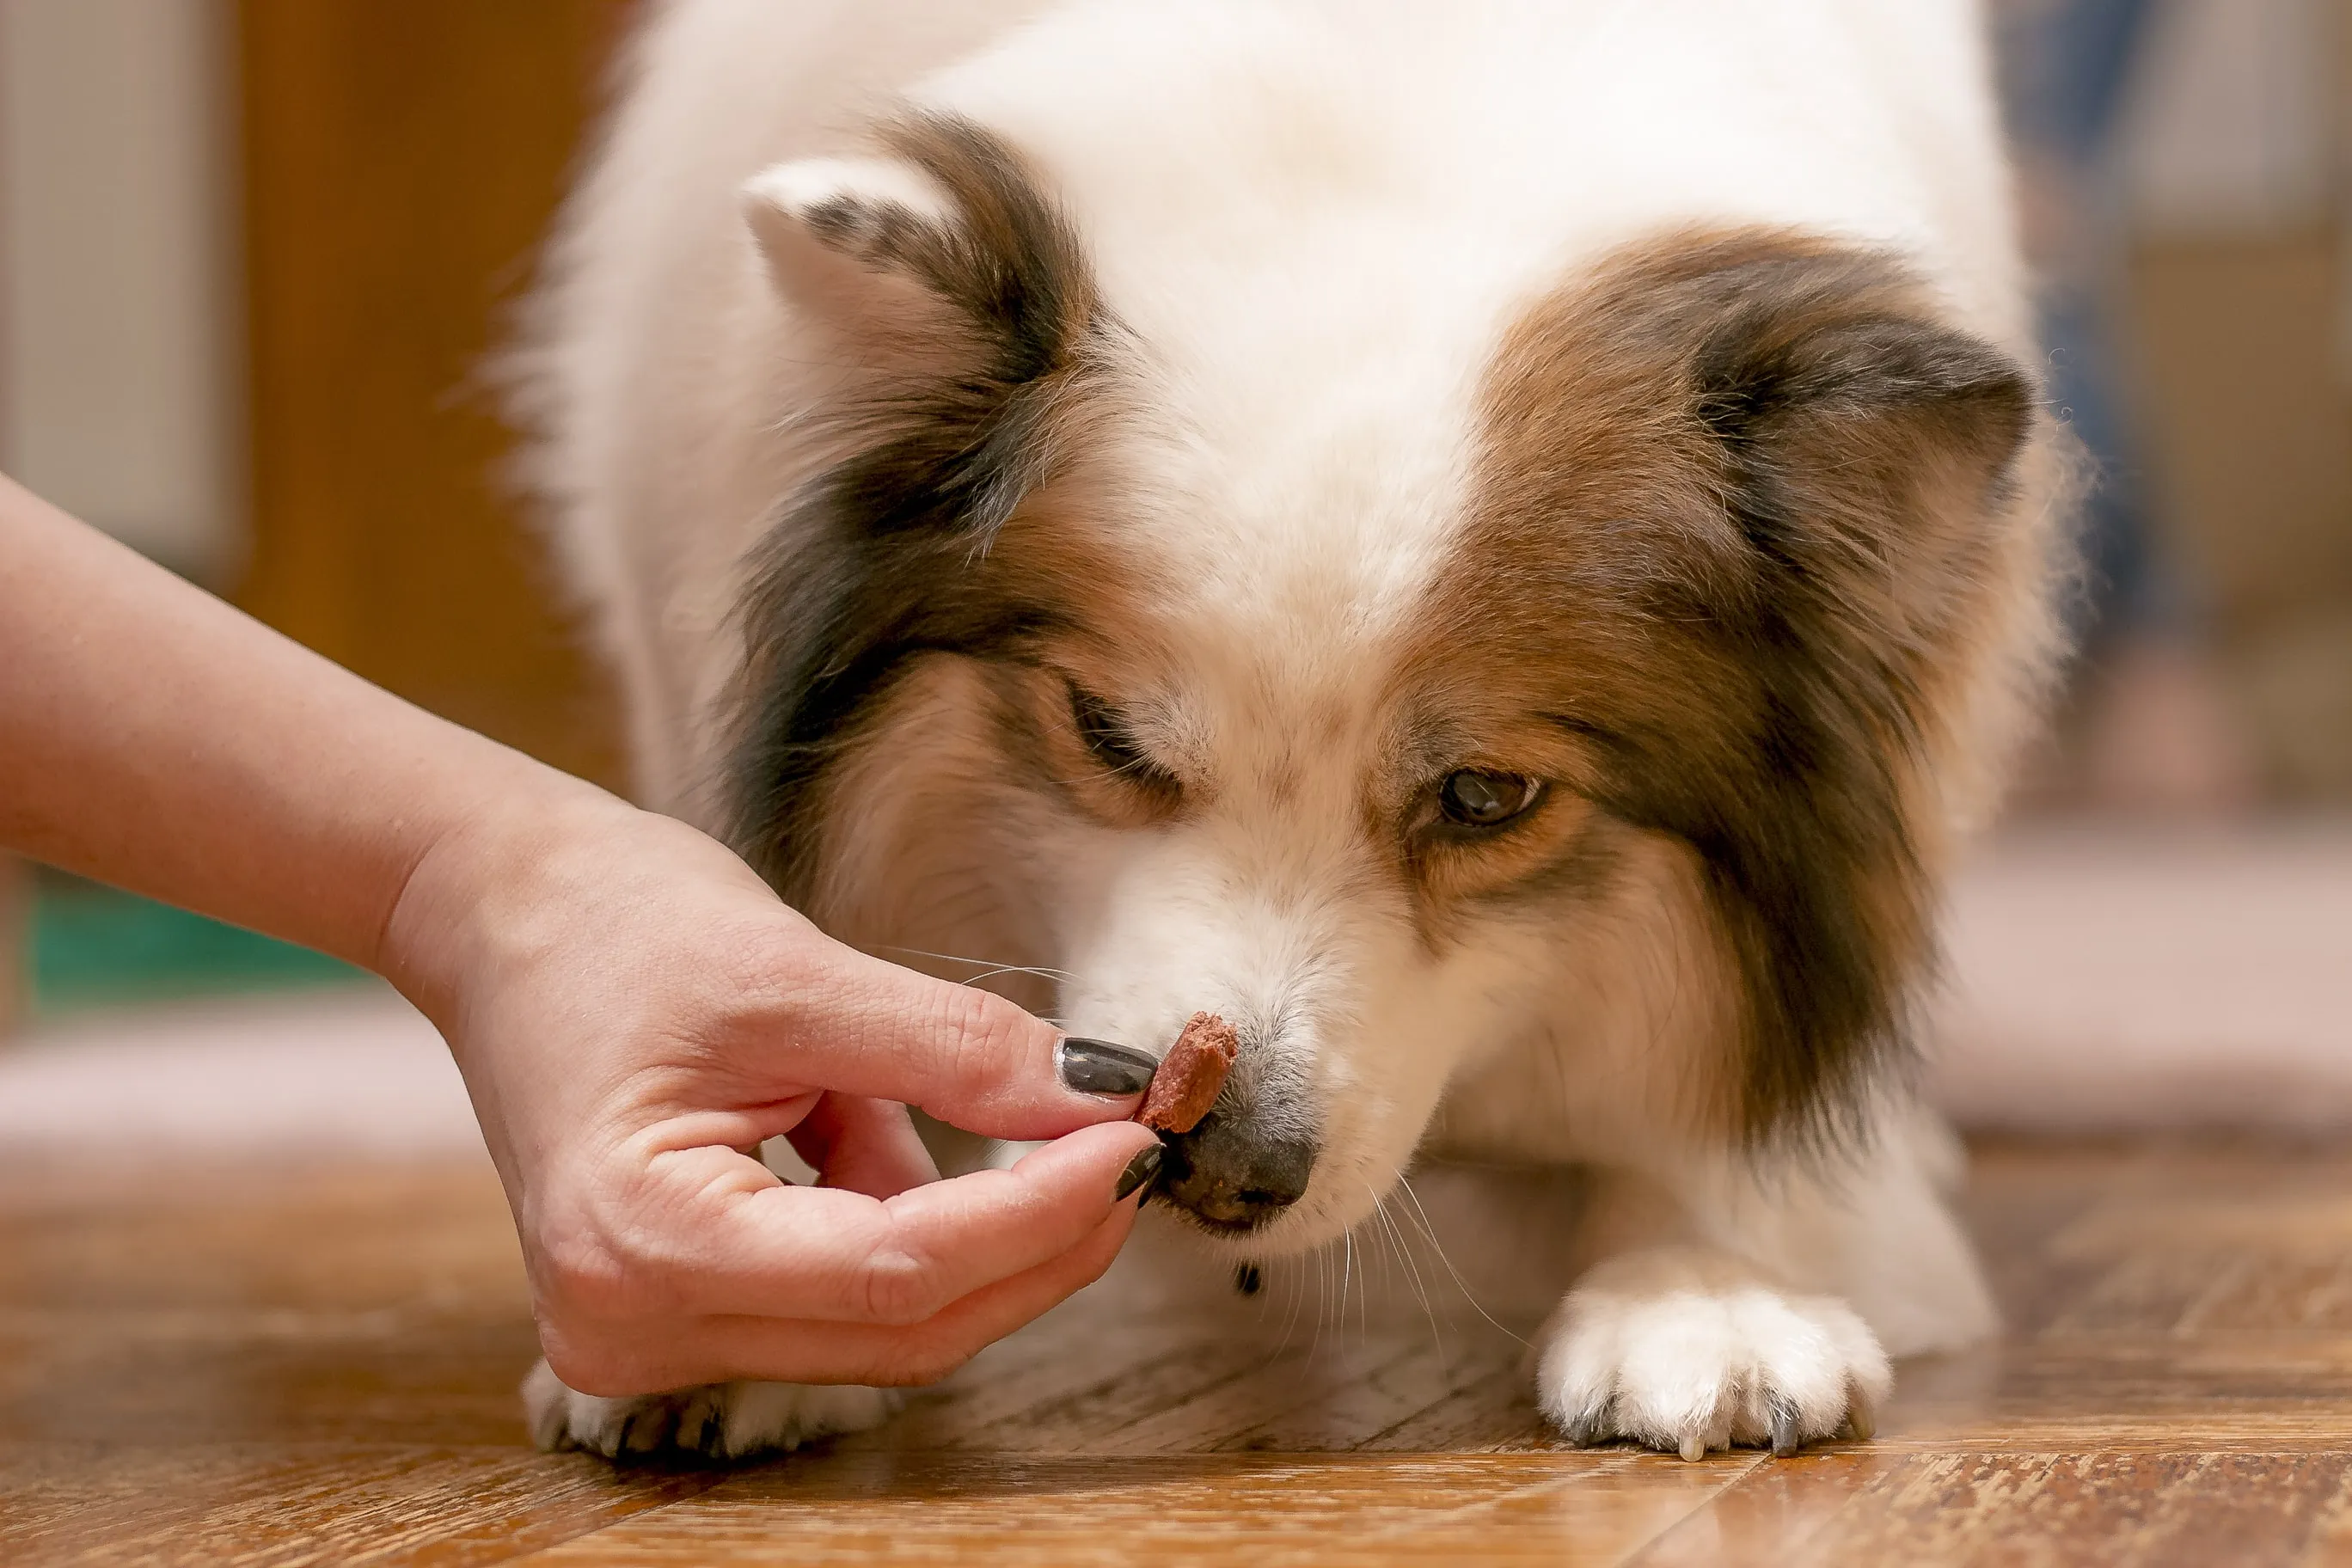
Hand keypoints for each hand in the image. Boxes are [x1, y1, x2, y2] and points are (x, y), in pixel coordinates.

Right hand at [382, 791, 1161, 1395]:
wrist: (499, 915)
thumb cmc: (614, 925)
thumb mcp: (799, 972)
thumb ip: (958, 1051)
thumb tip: (1106, 1099)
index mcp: (638, 1244)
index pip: (897, 1271)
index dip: (1041, 1215)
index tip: (1140, 1140)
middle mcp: (630, 1326)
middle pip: (905, 1326)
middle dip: (1040, 1239)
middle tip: (1134, 1141)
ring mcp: (646, 1335)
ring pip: (890, 1325)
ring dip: (985, 1233)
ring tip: (998, 1107)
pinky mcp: (678, 1312)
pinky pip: (845, 1298)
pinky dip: (914, 1226)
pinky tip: (888, 1128)